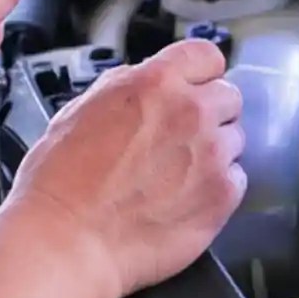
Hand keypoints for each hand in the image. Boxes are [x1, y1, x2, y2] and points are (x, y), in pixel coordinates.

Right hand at [6, 39, 246, 297]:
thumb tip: (148, 84)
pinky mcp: (223, 194)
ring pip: (234, 139)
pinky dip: (217, 188)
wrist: (66, 241)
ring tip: (177, 175)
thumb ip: (127, 88)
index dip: (200, 74)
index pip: (206, 56)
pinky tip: (184, 199)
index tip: (197, 88)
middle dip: (209, 114)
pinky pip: (236, 179)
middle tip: (182, 140)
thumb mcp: (81, 109)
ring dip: (214, 152)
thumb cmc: (61, 183)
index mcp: (155, 83)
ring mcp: (212, 153)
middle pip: (228, 97)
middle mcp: (191, 111)